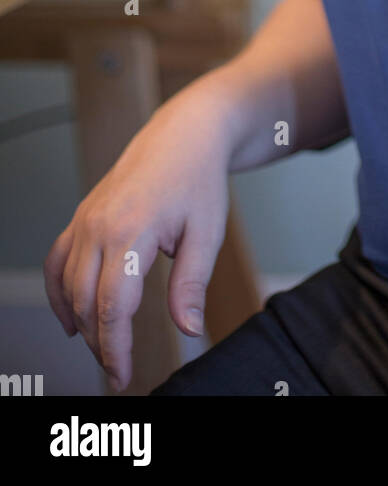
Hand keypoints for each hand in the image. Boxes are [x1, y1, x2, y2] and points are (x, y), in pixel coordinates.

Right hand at [43, 81, 233, 392]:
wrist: (184, 135)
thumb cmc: (198, 180)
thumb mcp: (207, 233)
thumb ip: (192, 285)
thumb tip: (188, 329)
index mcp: (132, 230)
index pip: (112, 306)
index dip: (115, 347)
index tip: (123, 374)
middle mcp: (99, 224)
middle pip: (84, 301)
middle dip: (99, 342)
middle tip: (119, 369)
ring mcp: (85, 219)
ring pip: (67, 286)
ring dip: (80, 322)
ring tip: (104, 348)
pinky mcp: (82, 216)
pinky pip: (57, 262)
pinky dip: (58, 293)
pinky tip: (71, 319)